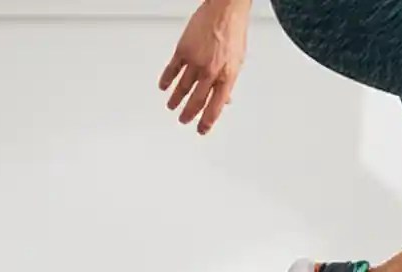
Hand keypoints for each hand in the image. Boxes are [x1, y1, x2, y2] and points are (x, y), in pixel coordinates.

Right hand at [159, 0, 250, 134]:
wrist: (224, 11)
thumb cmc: (233, 32)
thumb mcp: (238, 62)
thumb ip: (229, 82)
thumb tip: (226, 99)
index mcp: (227, 77)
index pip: (215, 107)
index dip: (207, 121)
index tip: (201, 130)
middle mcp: (210, 72)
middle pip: (196, 100)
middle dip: (189, 114)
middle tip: (184, 120)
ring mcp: (195, 62)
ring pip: (182, 88)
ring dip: (176, 100)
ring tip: (172, 107)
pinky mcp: (183, 51)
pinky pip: (172, 70)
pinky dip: (166, 80)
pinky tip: (163, 86)